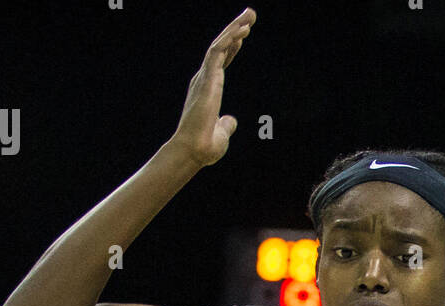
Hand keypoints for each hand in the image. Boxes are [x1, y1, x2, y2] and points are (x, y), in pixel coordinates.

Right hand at [169, 9, 255, 167]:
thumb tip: (231, 121)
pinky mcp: (207, 78)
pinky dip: (230, 39)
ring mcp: (205, 77)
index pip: (221, 62)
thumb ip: (226, 124)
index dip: (232, 47)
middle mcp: (204, 78)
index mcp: (207, 89)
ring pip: (220, 44)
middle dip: (235, 30)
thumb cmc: (205, 146)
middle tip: (249, 15)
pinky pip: (218, 51)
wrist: (194, 150)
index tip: (243, 36)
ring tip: (250, 16)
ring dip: (235, 28)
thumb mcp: (222, 133)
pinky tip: (242, 30)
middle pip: (221, 47)